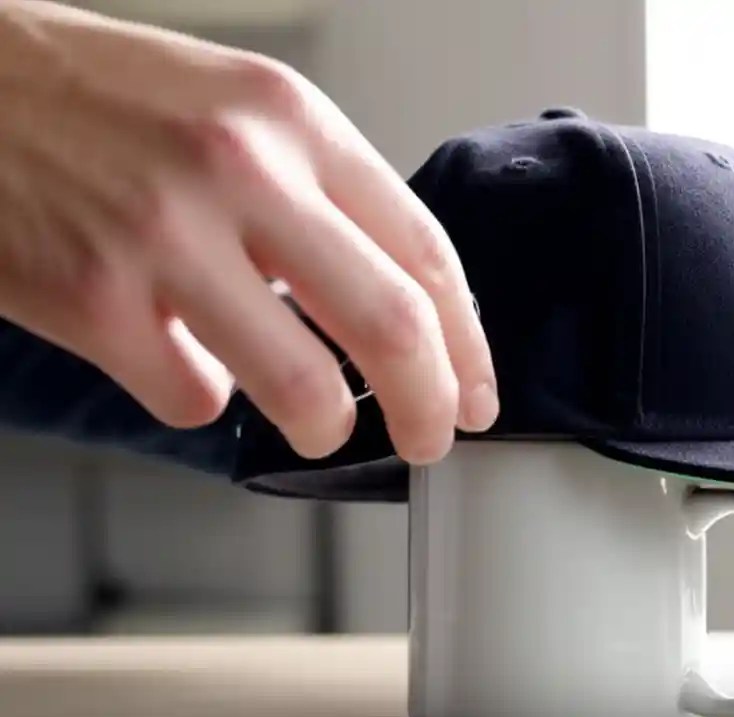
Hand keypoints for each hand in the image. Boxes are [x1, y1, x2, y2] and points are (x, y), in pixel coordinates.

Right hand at [0, 2, 497, 463]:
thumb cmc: (99, 94)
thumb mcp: (237, 105)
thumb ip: (317, 190)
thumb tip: (389, 294)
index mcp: (292, 118)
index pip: (425, 250)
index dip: (467, 339)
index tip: (475, 388)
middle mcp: (242, 171)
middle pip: (391, 324)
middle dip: (429, 405)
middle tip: (432, 439)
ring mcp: (164, 238)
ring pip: (304, 387)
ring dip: (326, 428)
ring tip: (319, 426)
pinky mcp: (92, 300)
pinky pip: (191, 396)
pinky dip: (201, 397)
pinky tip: (183, 362)